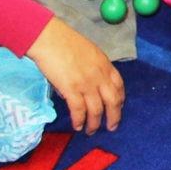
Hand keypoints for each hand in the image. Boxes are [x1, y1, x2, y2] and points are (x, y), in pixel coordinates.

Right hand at [27, 18, 124, 133]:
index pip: (119, 85)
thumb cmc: (65, 42)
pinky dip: (79, 120)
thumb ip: (92, 69)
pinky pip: (79, 110)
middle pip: (113, 101)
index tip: (118, 107)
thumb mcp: (88, 53)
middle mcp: (100, 75)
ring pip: (97, 109)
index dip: (120, 99)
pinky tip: (77, 126)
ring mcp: (87, 83)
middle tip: (112, 127)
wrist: (50, 38)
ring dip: (95, 123)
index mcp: (105, 64)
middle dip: (114, 116)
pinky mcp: (72, 89)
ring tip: (91, 131)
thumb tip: (84, 88)